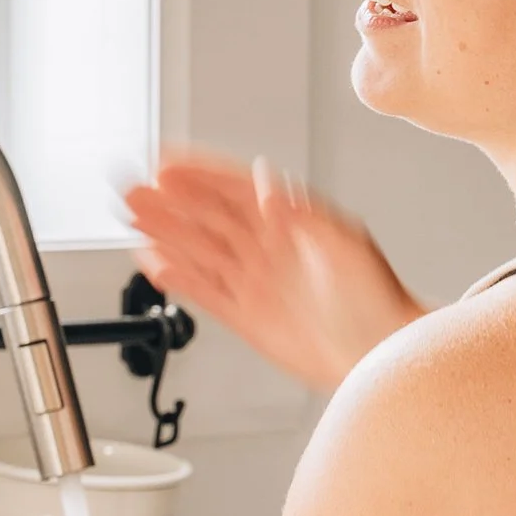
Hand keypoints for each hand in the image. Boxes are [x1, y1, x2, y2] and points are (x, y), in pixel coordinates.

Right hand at [124, 149, 425, 390]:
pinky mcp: (248, 317)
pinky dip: (178, 277)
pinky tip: (153, 263)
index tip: (164, 163)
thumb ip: (302, 214)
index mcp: (290, 221)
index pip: (234, 189)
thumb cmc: (379, 298)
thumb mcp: (345, 244)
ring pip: (198, 251)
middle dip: (168, 201)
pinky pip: (204, 292)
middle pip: (206, 217)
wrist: (384, 352)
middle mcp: (268, 248)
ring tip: (131, 216)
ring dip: (164, 233)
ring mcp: (255, 282)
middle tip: (131, 187)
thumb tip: (267, 184)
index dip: (198, 174)